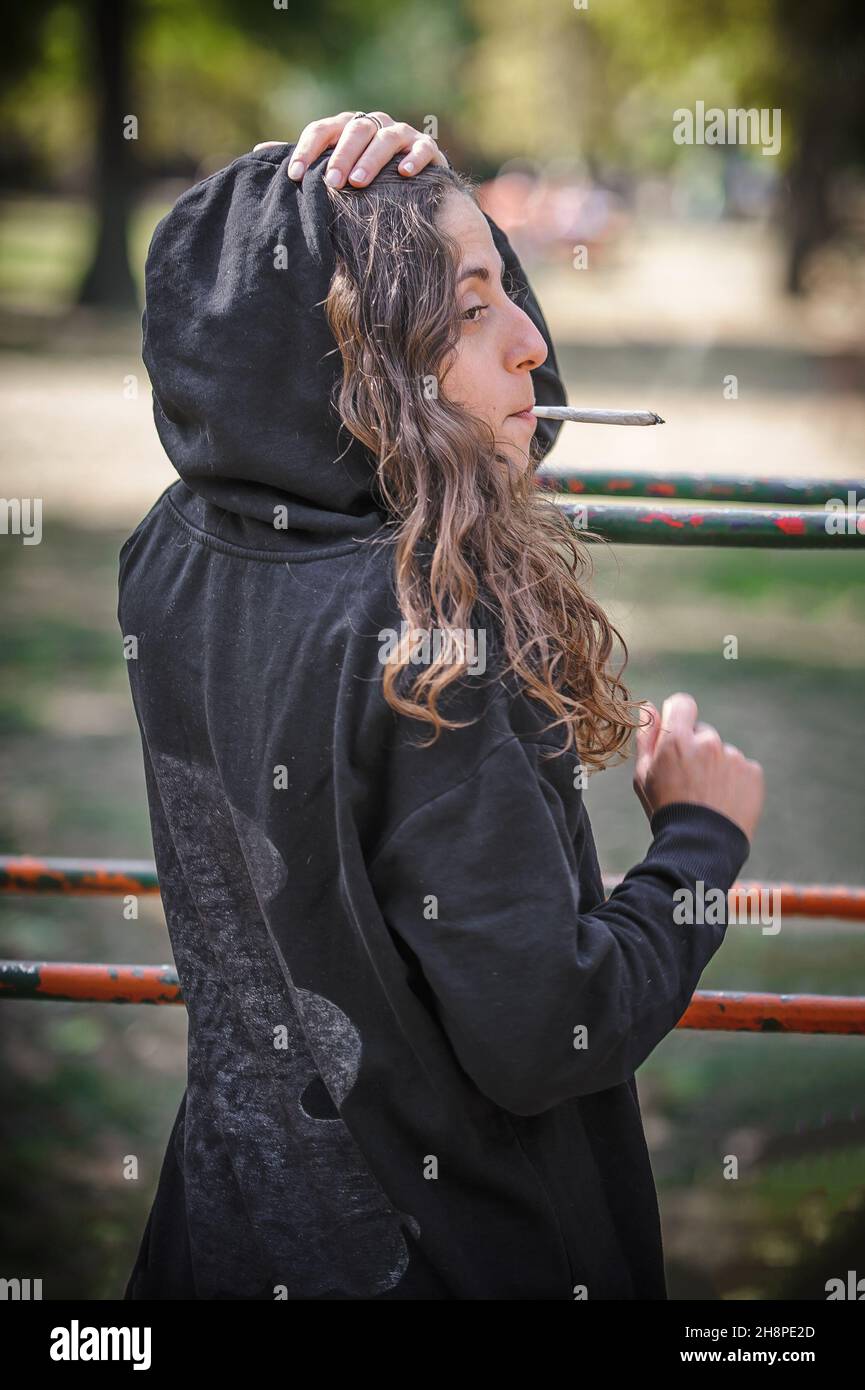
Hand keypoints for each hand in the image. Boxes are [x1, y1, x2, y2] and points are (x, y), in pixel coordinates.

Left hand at [253, 112, 448, 187]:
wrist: (409, 193)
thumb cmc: (362, 184)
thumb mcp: (329, 173)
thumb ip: (303, 162)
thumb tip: (258, 152)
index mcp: (345, 129)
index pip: (322, 130)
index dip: (307, 151)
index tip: (294, 176)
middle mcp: (372, 125)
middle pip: (354, 131)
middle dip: (341, 156)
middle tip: (332, 182)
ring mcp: (400, 134)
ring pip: (385, 137)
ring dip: (371, 158)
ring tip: (360, 182)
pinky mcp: (427, 149)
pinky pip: (422, 148)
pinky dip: (414, 158)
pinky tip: (404, 173)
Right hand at [633, 692, 764, 842]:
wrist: (701, 845)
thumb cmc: (665, 810)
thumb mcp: (644, 775)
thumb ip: (646, 738)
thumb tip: (649, 707)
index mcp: (677, 739)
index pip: (682, 704)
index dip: (677, 716)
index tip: (675, 731)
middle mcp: (708, 742)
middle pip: (702, 734)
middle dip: (695, 751)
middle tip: (688, 783)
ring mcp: (733, 757)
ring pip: (722, 754)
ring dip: (715, 768)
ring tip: (707, 799)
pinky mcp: (752, 772)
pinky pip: (741, 769)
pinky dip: (734, 781)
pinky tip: (723, 802)